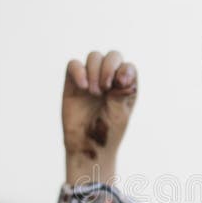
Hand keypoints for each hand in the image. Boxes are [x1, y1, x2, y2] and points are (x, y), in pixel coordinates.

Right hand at [62, 51, 137, 165]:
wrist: (86, 146)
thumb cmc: (107, 132)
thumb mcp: (119, 115)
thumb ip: (121, 94)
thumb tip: (124, 74)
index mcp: (125, 86)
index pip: (128, 67)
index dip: (124, 70)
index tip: (120, 84)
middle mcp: (109, 79)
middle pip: (113, 56)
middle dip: (109, 67)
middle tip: (105, 88)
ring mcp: (91, 78)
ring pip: (94, 56)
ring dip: (95, 70)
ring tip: (94, 92)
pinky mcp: (73, 82)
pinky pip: (73, 64)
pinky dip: (78, 71)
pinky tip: (83, 87)